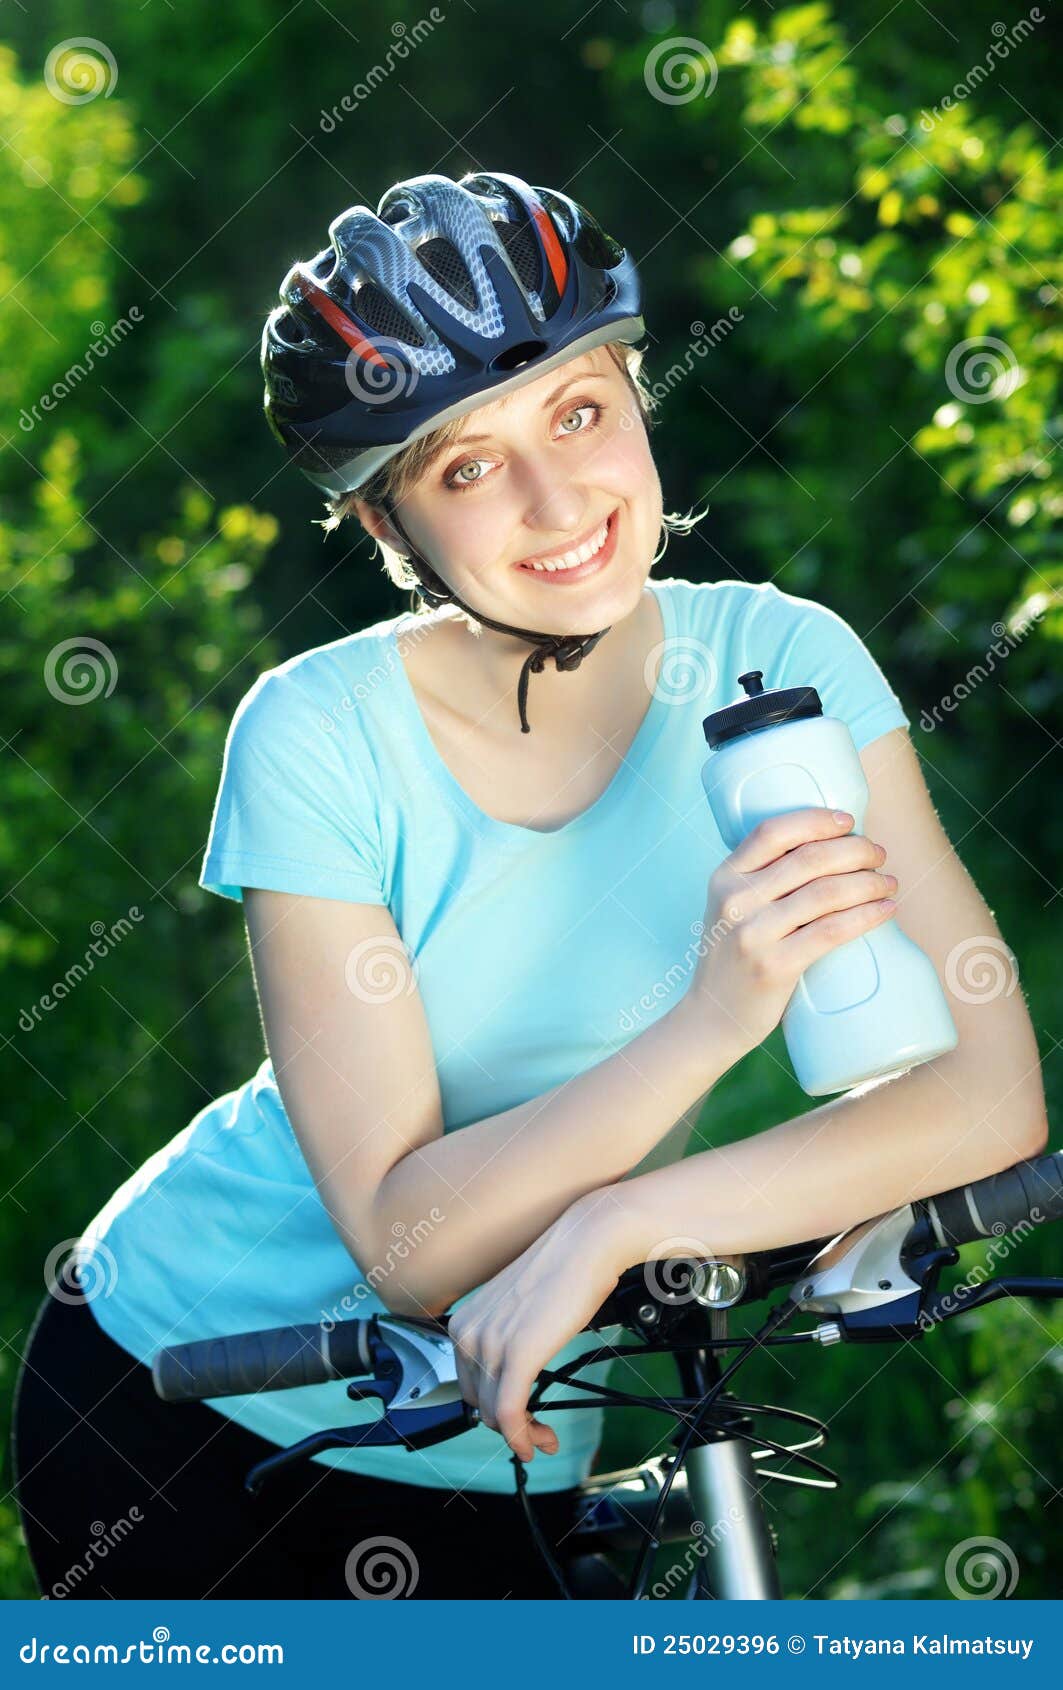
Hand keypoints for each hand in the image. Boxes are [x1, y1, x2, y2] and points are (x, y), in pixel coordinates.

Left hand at [446, 1192, 623, 1463]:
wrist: (586, 1243)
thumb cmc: (561, 1272)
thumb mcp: (518, 1310)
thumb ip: (505, 1340)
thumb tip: (510, 1378)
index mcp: (464, 1322)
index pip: (467, 1385)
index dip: (494, 1411)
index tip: (519, 1421)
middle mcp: (468, 1333)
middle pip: (479, 1404)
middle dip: (509, 1426)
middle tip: (539, 1433)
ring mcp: (490, 1344)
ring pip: (495, 1414)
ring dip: (522, 1435)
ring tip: (546, 1439)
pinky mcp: (517, 1355)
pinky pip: (510, 1412)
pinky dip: (521, 1437)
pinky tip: (537, 1444)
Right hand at [685, 807, 897, 1056]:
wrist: (710, 1017)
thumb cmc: (733, 959)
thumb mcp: (731, 910)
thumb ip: (761, 881)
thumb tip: (823, 851)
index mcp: (724, 878)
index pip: (773, 832)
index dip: (816, 819)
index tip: (848, 820)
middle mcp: (736, 901)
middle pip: (810, 859)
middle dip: (856, 850)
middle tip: (879, 856)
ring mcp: (754, 934)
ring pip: (827, 893)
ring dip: (869, 882)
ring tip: (889, 883)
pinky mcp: (775, 966)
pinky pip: (832, 931)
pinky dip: (867, 916)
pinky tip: (886, 910)